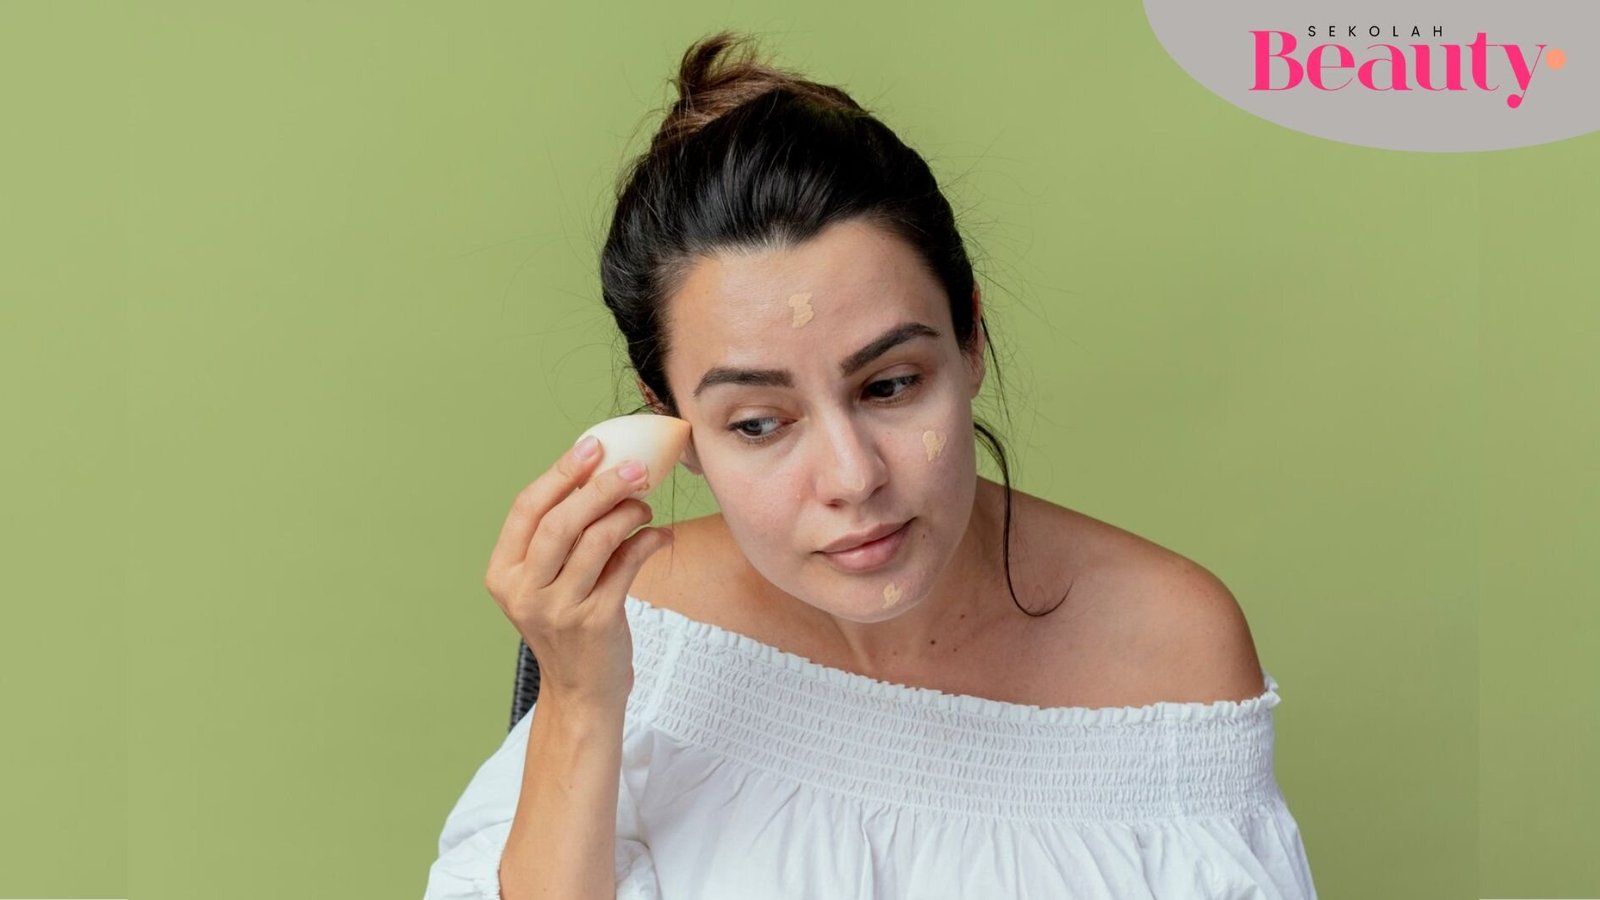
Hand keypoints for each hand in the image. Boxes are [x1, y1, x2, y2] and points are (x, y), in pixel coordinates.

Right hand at [483, 437, 672, 711]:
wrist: (580, 692)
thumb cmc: (567, 626)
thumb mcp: (546, 583)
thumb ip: (559, 537)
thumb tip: (599, 472)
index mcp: (503, 573)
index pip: (527, 508)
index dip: (561, 472)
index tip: (593, 446)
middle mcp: (524, 591)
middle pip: (561, 521)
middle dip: (600, 486)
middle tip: (635, 467)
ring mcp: (558, 609)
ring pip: (595, 540)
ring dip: (627, 513)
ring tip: (645, 505)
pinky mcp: (596, 621)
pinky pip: (626, 565)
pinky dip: (647, 542)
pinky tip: (660, 535)